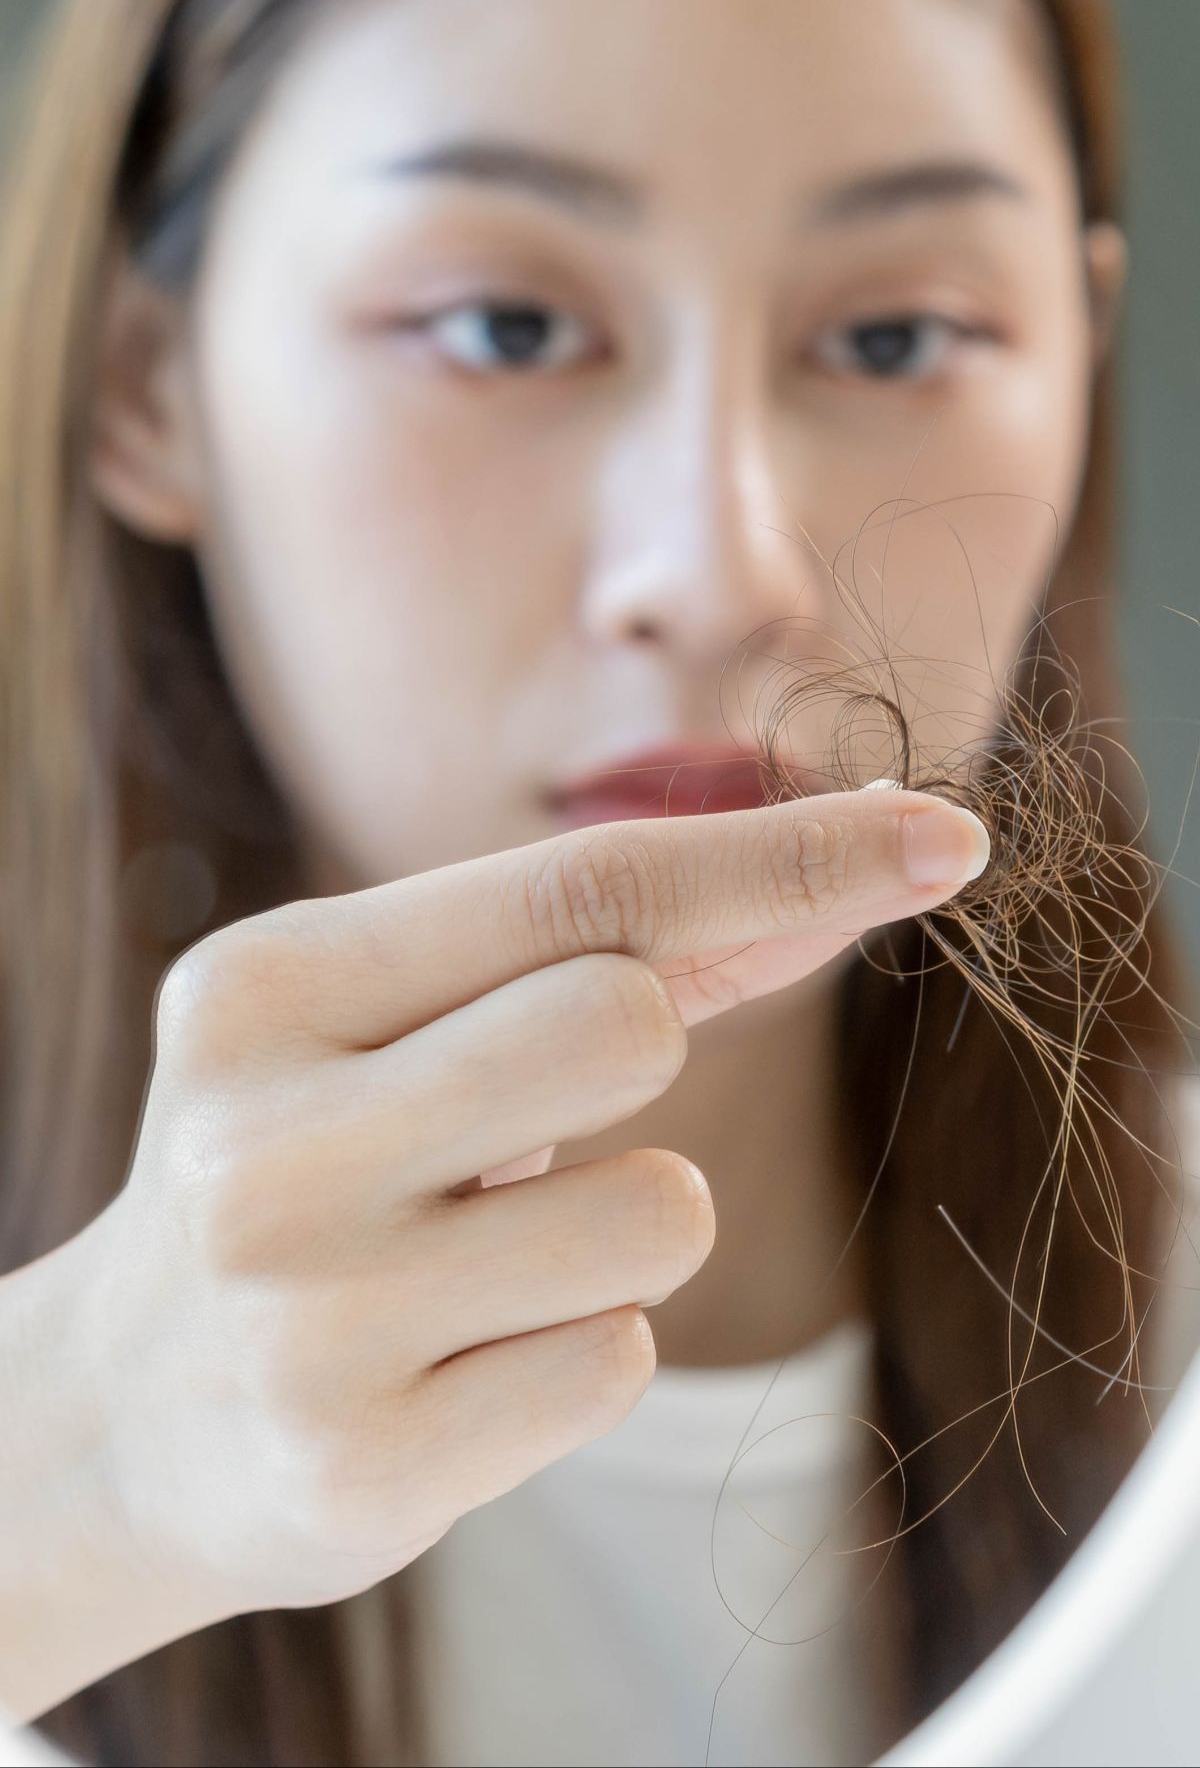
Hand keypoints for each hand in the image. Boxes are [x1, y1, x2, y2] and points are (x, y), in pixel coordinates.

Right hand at [76, 785, 987, 1644]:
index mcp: (267, 986)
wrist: (122, 1414)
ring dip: (624, 1222)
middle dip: (643, 1051)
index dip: (783, 852)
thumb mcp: (390, 1027)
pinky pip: (618, 1355)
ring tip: (488, 1254)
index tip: (940, 837)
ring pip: (661, 1211)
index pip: (579, 885)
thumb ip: (594, 956)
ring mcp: (309, 1313)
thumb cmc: (306, 1168)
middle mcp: (265, 1140)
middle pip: (627, 1021)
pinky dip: (581, 1342)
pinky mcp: (365, 1464)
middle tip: (532, 1115)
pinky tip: (463, 1357)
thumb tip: (833, 886)